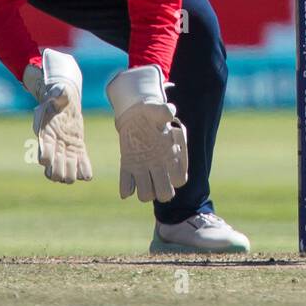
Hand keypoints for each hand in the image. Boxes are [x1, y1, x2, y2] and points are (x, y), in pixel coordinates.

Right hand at [23, 49, 93, 183]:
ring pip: (64, 169)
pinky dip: (83, 170)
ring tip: (77, 173)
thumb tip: (61, 92)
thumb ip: (58, 93)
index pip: (43, 151)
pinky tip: (88, 175)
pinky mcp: (76, 148)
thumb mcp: (58, 92)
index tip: (48, 160)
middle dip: (59, 171)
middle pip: (52, 167)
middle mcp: (53, 144)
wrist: (64, 100)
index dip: (46, 157)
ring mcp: (64, 148)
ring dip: (70, 173)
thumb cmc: (58, 96)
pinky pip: (79, 162)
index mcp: (46, 133)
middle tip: (68, 170)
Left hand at [105, 65, 188, 202]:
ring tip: (141, 172)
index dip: (177, 175)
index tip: (171, 157)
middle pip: (165, 194)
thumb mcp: (159, 110)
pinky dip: (126, 186)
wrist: (135, 115)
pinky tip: (127, 168)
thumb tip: (170, 113)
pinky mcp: (128, 167)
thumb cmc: (152, 113)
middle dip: (161, 190)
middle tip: (155, 174)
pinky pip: (126, 187)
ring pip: (146, 195)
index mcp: (171, 158)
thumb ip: (166, 111)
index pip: (180, 179)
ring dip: (143, 189)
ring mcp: (142, 170)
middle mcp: (158, 168)